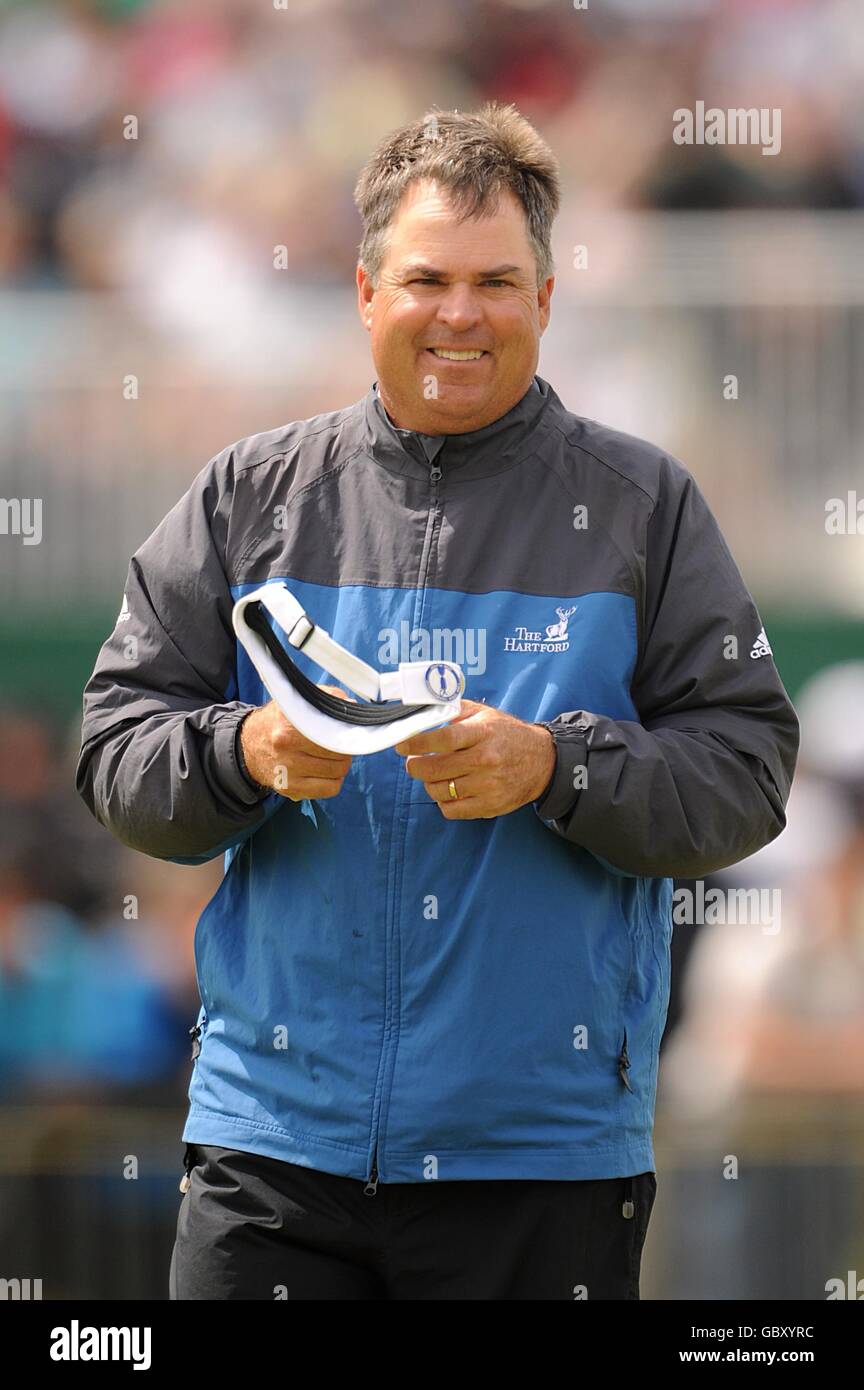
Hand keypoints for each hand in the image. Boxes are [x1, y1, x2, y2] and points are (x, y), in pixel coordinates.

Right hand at [240, 685, 355, 799]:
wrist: (250, 745)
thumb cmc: (279, 722)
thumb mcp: (298, 701)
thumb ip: (327, 697)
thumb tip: (351, 707)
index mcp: (289, 724)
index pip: (334, 734)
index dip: (346, 734)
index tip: (346, 733)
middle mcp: (286, 748)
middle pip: (340, 756)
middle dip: (344, 751)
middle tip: (337, 745)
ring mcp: (287, 772)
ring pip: (337, 774)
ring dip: (339, 766)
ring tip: (330, 758)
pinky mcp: (290, 789)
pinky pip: (328, 790)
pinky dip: (333, 782)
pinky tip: (325, 772)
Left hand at [393, 699, 555, 818]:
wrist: (543, 761)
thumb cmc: (508, 735)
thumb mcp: (485, 714)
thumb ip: (454, 711)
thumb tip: (423, 711)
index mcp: (482, 733)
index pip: (443, 739)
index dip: (417, 743)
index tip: (402, 745)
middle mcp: (485, 760)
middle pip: (436, 768)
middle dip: (415, 767)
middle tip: (413, 762)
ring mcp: (488, 786)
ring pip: (440, 791)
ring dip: (429, 783)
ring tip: (434, 775)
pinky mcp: (490, 806)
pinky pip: (452, 810)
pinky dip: (443, 801)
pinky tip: (448, 790)